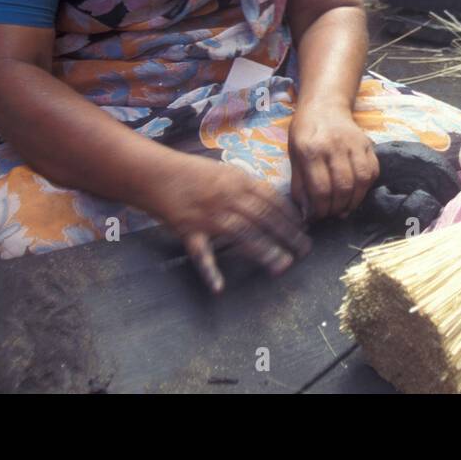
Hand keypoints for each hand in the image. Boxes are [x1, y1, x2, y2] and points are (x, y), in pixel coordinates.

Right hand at [147, 156, 310, 293]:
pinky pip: (200, 253)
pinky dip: (209, 271)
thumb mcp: (225, 172)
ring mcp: (207, 216)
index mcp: (238, 181)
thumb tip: (274, 202)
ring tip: (283, 266)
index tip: (305, 229)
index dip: (291, 215)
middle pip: (263, 218)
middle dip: (287, 235)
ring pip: (241, 234)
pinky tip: (219, 288)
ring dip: (264, 251)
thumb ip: (248, 187)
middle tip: (305, 251)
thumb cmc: (193, 173)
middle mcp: (227, 197)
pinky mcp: (188, 232)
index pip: (272, 199)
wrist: (156, 173)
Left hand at [289, 105, 379, 220]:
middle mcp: (335, 145)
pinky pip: (372, 171)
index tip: (317, 217)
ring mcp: (354, 143)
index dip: (320, 209)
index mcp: (311, 149)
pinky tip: (355, 193)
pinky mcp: (368, 143)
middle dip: (337, 208)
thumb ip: (300, 185)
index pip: (320, 188)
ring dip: (353, 201)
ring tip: (344, 209)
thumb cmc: (305, 133)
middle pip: (342, 187)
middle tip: (331, 215)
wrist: (325, 106)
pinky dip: (366, 188)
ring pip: (360, 181)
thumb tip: (306, 214)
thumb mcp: (293, 156)